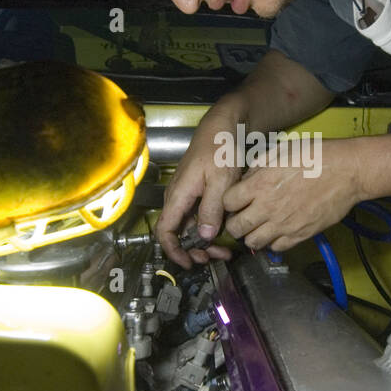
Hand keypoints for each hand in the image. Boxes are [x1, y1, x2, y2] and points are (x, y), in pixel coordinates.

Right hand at [155, 103, 243, 267]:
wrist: (223, 127)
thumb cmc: (220, 149)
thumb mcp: (220, 180)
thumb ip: (211, 208)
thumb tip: (204, 235)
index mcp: (178, 196)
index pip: (164, 231)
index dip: (174, 251)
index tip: (189, 263)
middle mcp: (178, 199)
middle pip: (178, 233)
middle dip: (194, 250)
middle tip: (217, 257)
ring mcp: (187, 196)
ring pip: (189, 227)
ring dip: (204, 241)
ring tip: (225, 250)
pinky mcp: (197, 194)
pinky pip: (198, 217)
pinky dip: (209, 228)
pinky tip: (225, 233)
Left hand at [221, 136, 365, 251]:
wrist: (347, 171)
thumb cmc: (316, 155)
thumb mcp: (280, 151)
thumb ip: (258, 167)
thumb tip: (246, 181)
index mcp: (260, 184)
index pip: (227, 202)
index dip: (229, 202)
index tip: (235, 200)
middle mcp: (268, 207)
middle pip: (235, 228)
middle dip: (235, 223)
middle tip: (242, 217)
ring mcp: (284, 224)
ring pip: (253, 243)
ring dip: (251, 236)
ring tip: (258, 227)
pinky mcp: (300, 235)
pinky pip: (277, 248)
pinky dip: (273, 243)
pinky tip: (277, 231)